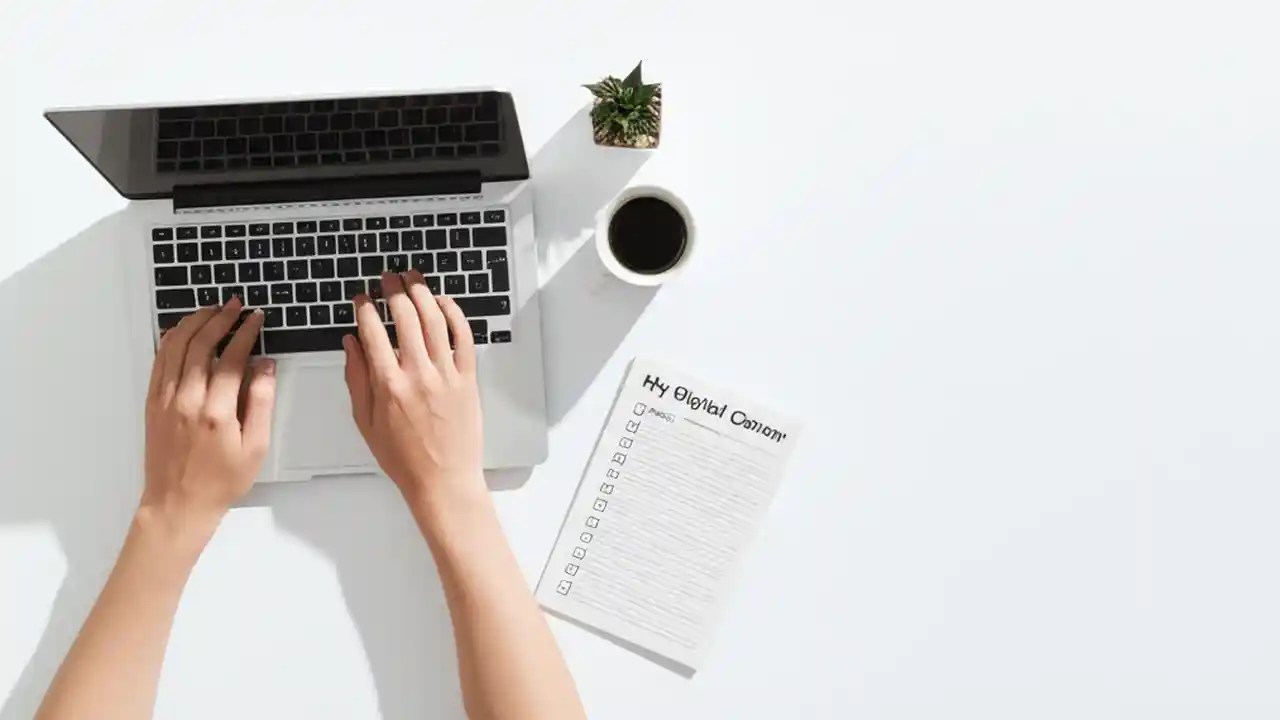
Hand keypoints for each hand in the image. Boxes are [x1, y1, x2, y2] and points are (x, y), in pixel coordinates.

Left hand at [142, 299, 275, 533]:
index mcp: (216, 412)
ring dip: (194, 322)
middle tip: (235, 306)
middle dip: (220, 318)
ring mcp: (165, 400)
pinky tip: (182, 330)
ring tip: (211, 310)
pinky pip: (159, 361)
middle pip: (201, 344)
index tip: (256, 319)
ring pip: (175, 346)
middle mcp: (186, 400)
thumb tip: (265, 366)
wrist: (177, 504)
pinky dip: (170, 340)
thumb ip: (261, 402)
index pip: (232, 358)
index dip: (246, 332)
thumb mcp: (255, 447)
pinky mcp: (153, 403)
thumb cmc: (220, 481)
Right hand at [343, 271, 483, 507]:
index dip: (365, 308)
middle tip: (387, 278)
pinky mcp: (468, 379)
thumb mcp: (366, 421)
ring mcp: (446, 375)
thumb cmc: (403, 457)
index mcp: (388, 386)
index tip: (361, 298)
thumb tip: (351, 343)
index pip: (373, 332)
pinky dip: (454, 314)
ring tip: (412, 279)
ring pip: (435, 320)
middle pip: (405, 317)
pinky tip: (443, 302)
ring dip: (422, 293)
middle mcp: (418, 375)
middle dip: (393, 291)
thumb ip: (356, 378)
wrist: (443, 480)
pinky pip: (464, 337)